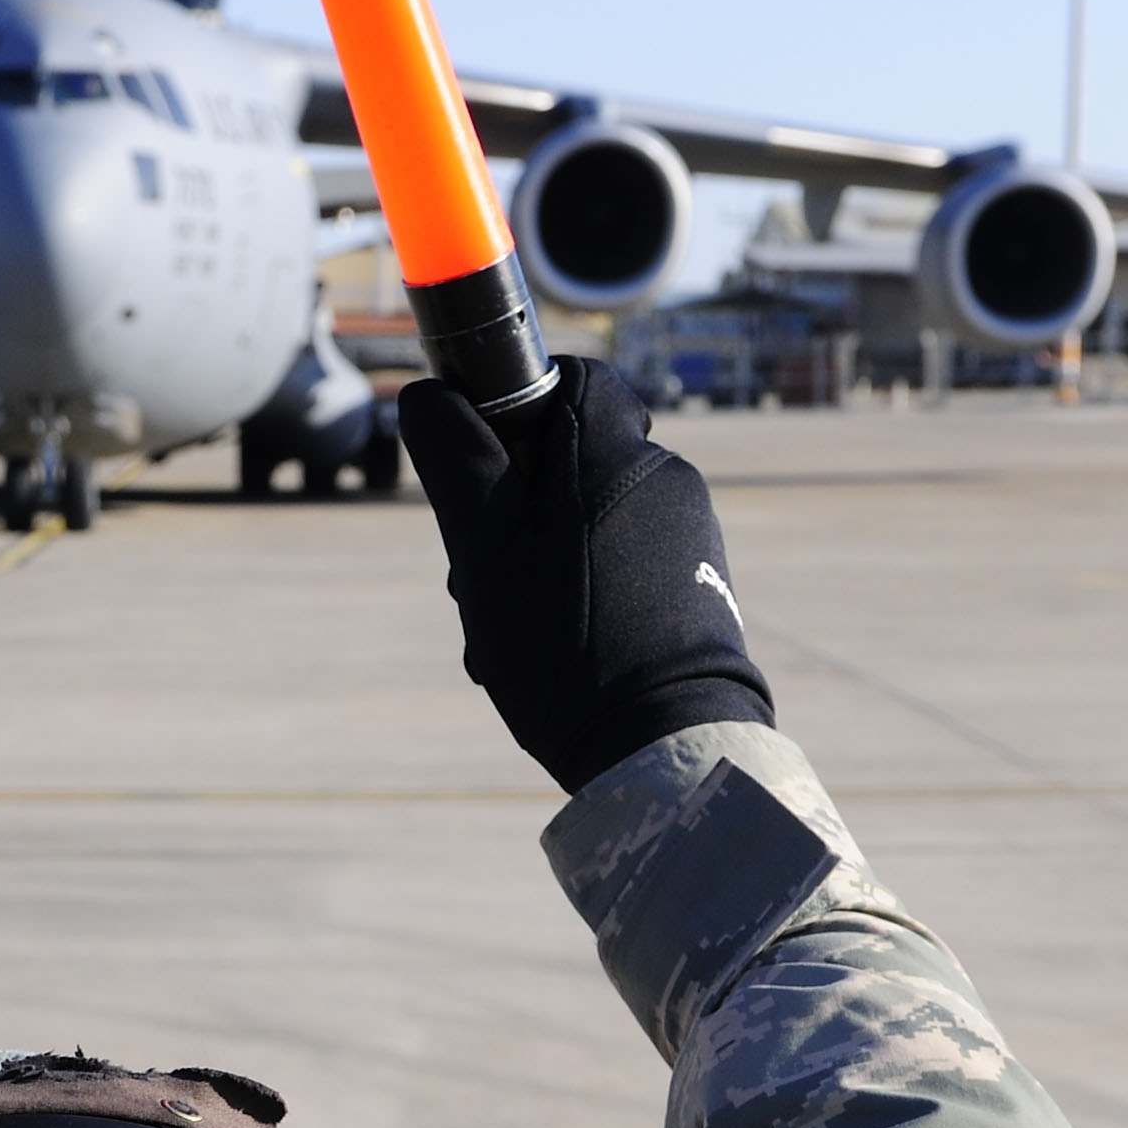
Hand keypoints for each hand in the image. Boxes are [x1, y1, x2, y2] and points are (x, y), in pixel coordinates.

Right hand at [393, 358, 771, 794]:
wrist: (660, 749)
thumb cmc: (566, 651)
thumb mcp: (487, 557)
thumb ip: (458, 465)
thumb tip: (428, 393)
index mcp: (616, 457)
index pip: (574, 378)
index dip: (519, 405)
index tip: (483, 461)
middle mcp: (665, 481)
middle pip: (574, 454)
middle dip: (518, 501)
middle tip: (481, 573)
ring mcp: (689, 533)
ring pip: (593, 513)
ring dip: (541, 555)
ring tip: (511, 627)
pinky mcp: (699, 582)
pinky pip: (624, 558)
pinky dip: (582, 587)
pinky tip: (555, 648)